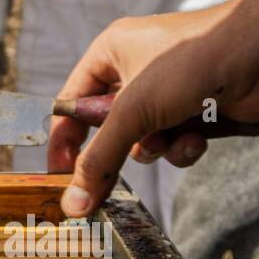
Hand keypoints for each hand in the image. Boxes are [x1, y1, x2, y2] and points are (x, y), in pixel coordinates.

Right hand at [49, 0, 258, 217]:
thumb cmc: (193, 60)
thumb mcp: (132, 111)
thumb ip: (98, 158)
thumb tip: (72, 204)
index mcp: (110, 54)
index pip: (70, 104)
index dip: (63, 140)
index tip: (61, 175)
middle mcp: (135, 72)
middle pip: (105, 129)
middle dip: (115, 151)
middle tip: (103, 183)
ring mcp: (167, 93)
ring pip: (140, 141)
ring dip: (154, 149)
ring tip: (170, 138)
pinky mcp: (195, 111)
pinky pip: (172, 143)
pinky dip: (182, 147)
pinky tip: (197, 137)